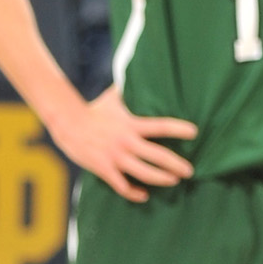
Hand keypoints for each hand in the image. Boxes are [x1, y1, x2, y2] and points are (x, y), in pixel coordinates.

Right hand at [48, 86, 196, 202]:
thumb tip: (140, 69)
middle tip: (190, 170)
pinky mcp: (104, 169)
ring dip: (162, 179)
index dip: (179, 129)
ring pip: (144, 173)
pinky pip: (122, 186)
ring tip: (174, 181)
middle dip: (176, 165)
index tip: (194, 132)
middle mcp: (126, 142)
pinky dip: (134, 192)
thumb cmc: (93, 110)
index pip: (161, 126)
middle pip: (158, 156)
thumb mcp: (113, 98)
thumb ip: (129, 89)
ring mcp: (115, 157)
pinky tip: (144, 195)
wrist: (67, 124)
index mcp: (131, 124)